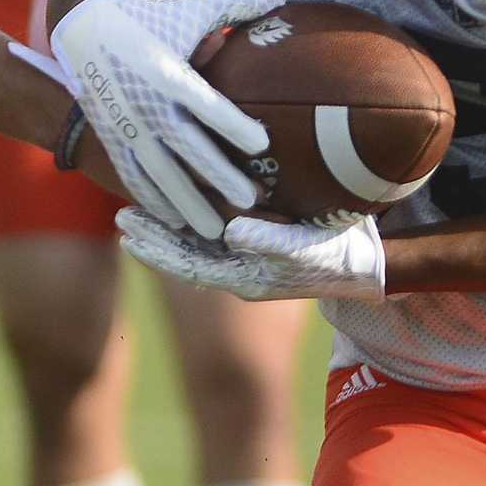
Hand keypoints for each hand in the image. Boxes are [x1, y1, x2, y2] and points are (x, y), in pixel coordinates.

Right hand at [46, 0, 284, 238]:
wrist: (78, 25)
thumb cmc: (145, 17)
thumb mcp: (187, 10)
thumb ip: (236, 8)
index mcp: (167, 69)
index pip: (205, 101)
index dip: (232, 123)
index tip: (261, 144)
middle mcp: (145, 101)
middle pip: (186, 145)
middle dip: (217, 174)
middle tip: (250, 199)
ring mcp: (125, 124)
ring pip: (159, 172)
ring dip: (188, 202)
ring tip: (218, 231)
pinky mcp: (111, 136)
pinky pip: (133, 175)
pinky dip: (154, 200)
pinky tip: (178, 221)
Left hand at [116, 208, 387, 301]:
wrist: (365, 262)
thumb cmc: (337, 254)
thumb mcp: (306, 247)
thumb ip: (269, 241)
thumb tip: (230, 232)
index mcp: (244, 279)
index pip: (188, 265)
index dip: (157, 250)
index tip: (128, 234)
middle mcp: (238, 273)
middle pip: (184, 256)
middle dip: (152, 237)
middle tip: (120, 216)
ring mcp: (245, 261)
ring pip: (194, 246)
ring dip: (165, 229)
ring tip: (135, 211)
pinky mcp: (255, 247)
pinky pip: (212, 237)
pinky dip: (189, 223)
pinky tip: (173, 206)